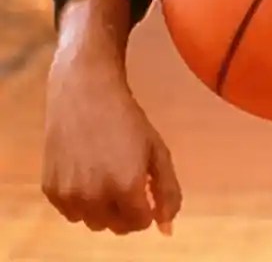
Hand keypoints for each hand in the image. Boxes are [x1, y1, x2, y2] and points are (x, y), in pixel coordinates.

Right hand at [41, 0, 181, 234]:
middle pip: (116, 227)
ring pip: (93, 222)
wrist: (85, 93)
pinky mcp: (51, 189)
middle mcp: (94, 195)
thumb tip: (168, 229)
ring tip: (108, 174)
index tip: (146, 190)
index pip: (141, 223)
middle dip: (128, 211)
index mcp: (126, 186)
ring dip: (104, 208)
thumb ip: (167, 192)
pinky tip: (88, 172)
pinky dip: (81, 200)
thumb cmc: (128, 121)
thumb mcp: (157, 152)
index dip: (148, 209)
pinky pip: (70, 211)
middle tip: (129, 181)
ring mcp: (69, 194)